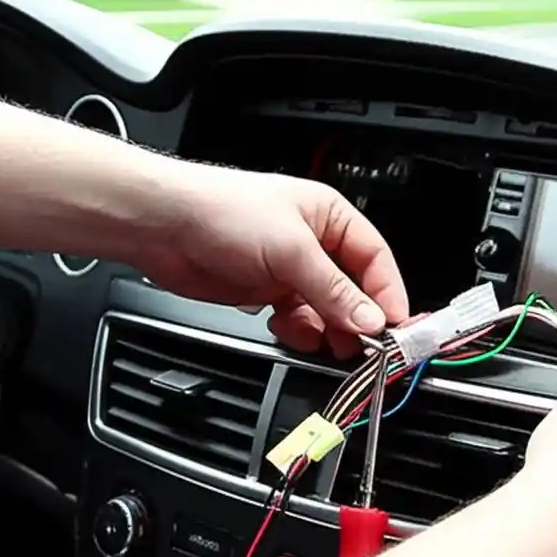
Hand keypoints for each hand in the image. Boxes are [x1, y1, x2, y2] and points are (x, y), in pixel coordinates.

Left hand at [135, 167, 408, 356]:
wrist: (163, 226)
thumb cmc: (223, 210)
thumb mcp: (291, 251)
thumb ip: (334, 291)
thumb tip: (370, 319)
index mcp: (330, 217)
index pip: (375, 259)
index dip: (388, 293)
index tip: (394, 326)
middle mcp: (314, 243)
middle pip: (353, 289)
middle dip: (356, 318)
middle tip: (363, 347)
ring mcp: (289, 269)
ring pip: (325, 309)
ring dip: (326, 329)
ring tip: (325, 344)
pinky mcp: (266, 291)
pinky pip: (297, 319)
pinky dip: (297, 330)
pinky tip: (287, 329)